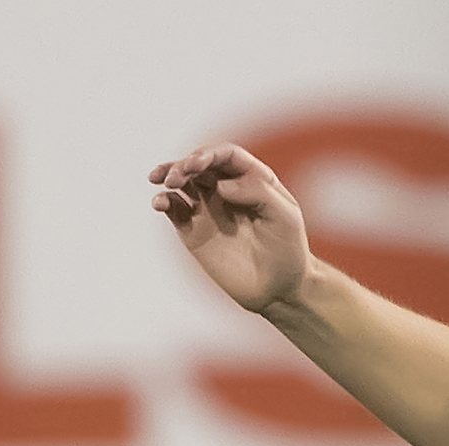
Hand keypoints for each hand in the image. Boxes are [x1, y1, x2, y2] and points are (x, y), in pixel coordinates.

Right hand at [149, 144, 309, 314]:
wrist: (278, 289)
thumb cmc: (288, 250)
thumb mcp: (286, 217)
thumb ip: (259, 192)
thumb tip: (221, 185)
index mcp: (252, 179)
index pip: (226, 155)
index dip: (210, 153)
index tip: (198, 163)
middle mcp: (227, 189)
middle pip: (200, 164)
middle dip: (184, 164)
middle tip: (176, 176)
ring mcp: (208, 208)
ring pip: (182, 181)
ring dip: (170, 175)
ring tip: (165, 181)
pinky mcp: (193, 229)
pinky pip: (173, 207)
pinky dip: (163, 201)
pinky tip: (160, 203)